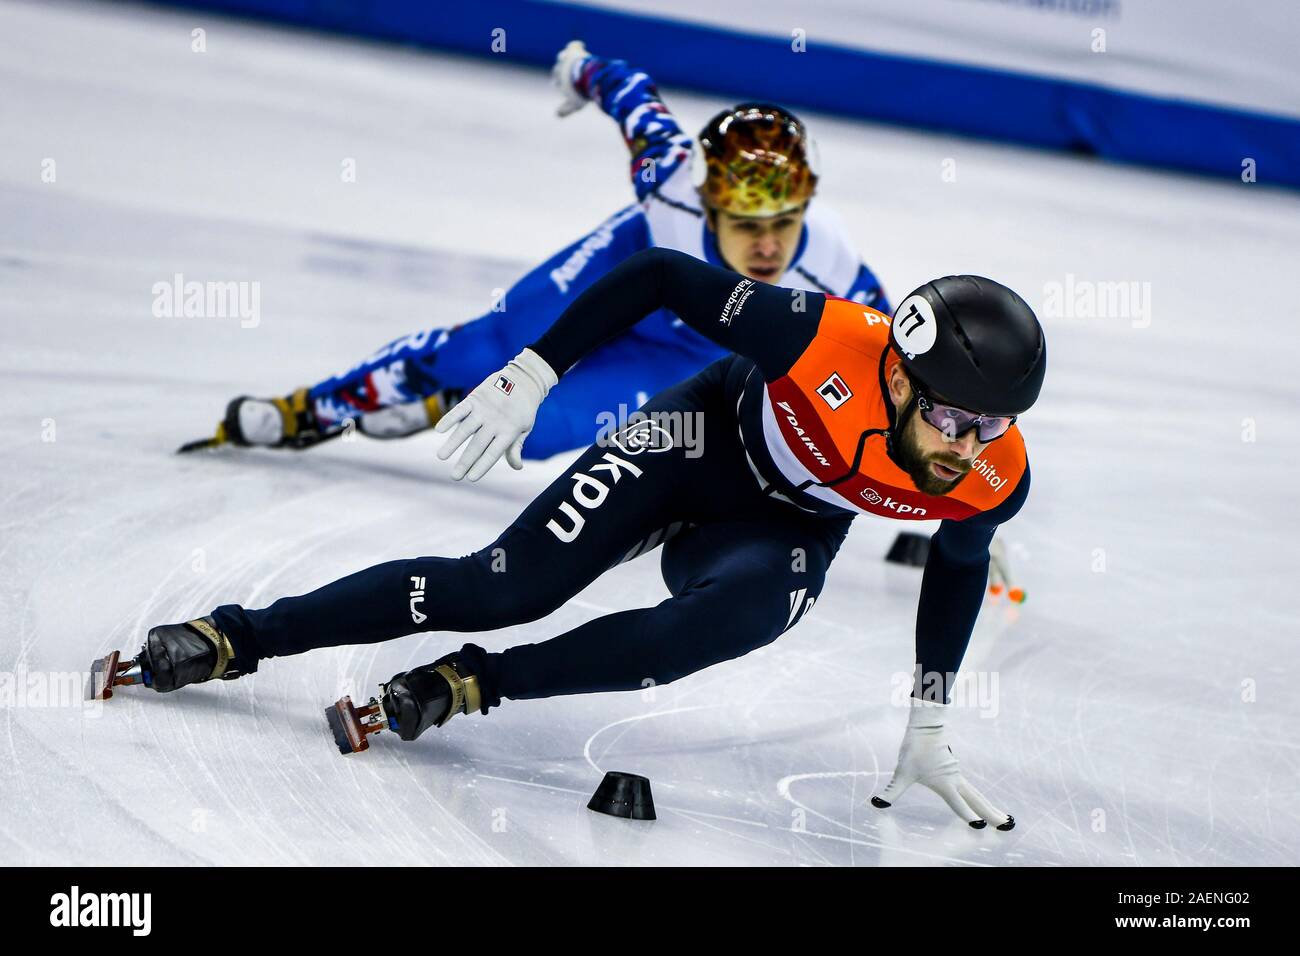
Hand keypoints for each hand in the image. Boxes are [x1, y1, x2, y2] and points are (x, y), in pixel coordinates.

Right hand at [435, 349, 556, 480]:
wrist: (524, 379)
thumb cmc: (524, 409)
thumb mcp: (525, 428)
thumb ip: (516, 447)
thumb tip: (517, 467)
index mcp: (509, 431)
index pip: (493, 453)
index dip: (482, 466)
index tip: (471, 478)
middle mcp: (495, 421)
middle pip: (477, 445)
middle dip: (465, 462)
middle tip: (454, 476)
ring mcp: (484, 409)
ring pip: (466, 429)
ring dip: (452, 443)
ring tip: (441, 457)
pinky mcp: (475, 398)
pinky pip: (460, 410)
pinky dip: (450, 418)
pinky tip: (440, 429)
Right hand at [552, 39, 590, 116]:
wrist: (585, 76)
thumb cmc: (580, 92)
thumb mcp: (573, 105)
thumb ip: (565, 110)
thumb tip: (556, 115)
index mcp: (560, 81)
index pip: (557, 81)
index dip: (558, 83)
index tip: (557, 84)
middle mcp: (560, 69)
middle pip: (558, 69)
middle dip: (559, 72)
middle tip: (565, 71)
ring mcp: (567, 60)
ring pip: (562, 57)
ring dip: (564, 58)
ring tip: (566, 57)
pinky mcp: (574, 51)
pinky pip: (573, 46)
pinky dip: (576, 46)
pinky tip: (580, 46)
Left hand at [871, 698, 1014, 829]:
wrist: (926, 725)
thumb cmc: (915, 748)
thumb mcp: (901, 772)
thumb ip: (892, 791)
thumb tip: (876, 803)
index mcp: (945, 783)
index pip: (959, 804)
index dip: (968, 816)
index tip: (980, 827)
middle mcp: (955, 780)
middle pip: (978, 800)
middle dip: (992, 813)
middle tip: (1008, 825)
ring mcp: (957, 774)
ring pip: (977, 794)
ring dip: (989, 807)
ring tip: (1002, 818)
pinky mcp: (954, 768)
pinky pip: (971, 788)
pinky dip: (980, 798)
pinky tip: (980, 803)